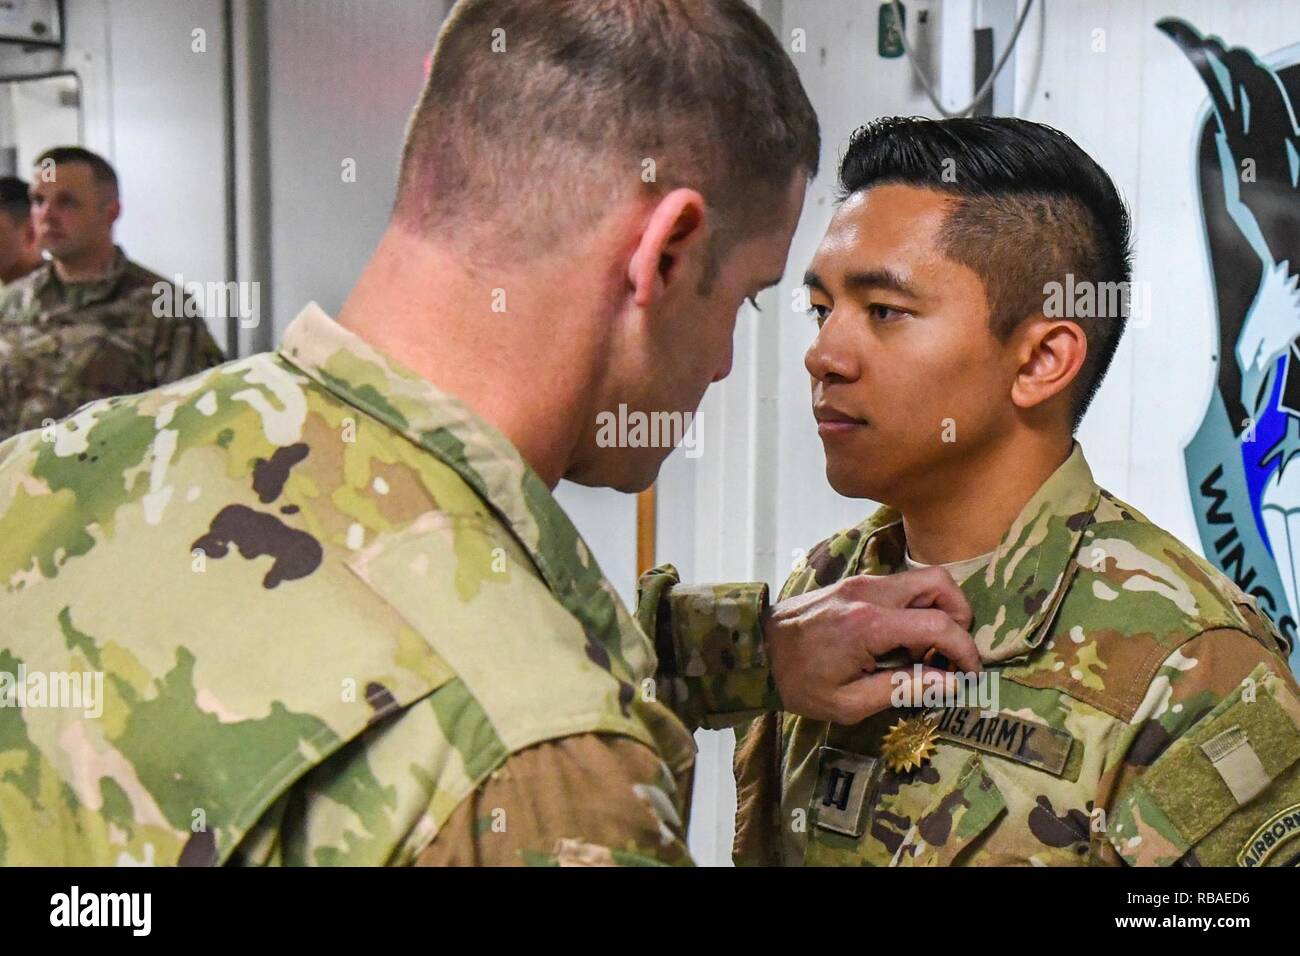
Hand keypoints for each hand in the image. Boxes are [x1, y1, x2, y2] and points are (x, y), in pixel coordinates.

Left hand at [764, 567, 977, 724]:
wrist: (754, 650)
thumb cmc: (797, 683)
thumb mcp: (849, 702)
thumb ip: (903, 689)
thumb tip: (950, 683)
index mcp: (870, 624)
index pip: (939, 624)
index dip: (964, 649)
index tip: (971, 674)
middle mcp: (871, 592)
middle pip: (939, 581)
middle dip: (959, 614)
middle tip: (952, 651)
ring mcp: (862, 582)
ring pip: (921, 579)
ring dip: (937, 610)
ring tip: (925, 651)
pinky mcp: (854, 583)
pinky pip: (900, 586)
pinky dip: (915, 608)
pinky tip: (900, 643)